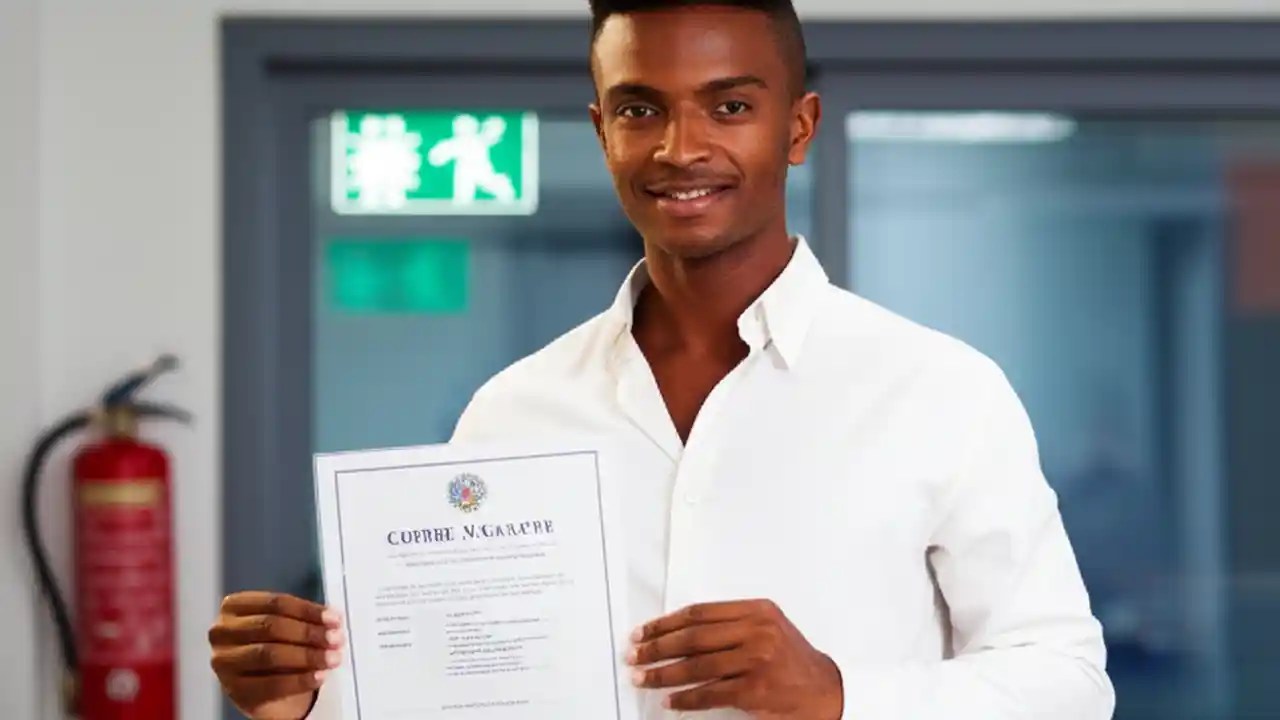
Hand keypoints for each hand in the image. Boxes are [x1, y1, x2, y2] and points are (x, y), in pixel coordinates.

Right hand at [209, 592, 344, 719]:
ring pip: (269, 654)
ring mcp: (224, 662)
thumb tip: (333, 621)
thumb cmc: (274, 646)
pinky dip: (299, 680)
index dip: (308, 610)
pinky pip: (271, 684)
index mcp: (234, 606)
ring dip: (307, 656)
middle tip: (336, 639)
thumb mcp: (283, 626)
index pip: (275, 603)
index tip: (335, 618)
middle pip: (271, 627)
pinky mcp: (233, 690)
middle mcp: (222, 632)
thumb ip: (303, 620)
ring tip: (333, 658)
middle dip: (309, 633)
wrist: (261, 686)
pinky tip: (319, 676)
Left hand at [627, 599, 842, 718]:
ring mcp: (757, 660)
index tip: (643, 631)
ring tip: (643, 678)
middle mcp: (757, 631)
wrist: (826, 690)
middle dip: (657, 646)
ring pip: (697, 665)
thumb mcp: (767, 628)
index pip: (699, 612)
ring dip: (663, 674)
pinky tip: (670, 701)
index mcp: (757, 610)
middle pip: (693, 636)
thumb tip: (677, 633)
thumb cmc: (793, 660)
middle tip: (635, 654)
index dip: (665, 622)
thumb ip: (730, 624)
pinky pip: (710, 693)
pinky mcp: (756, 689)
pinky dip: (685, 699)